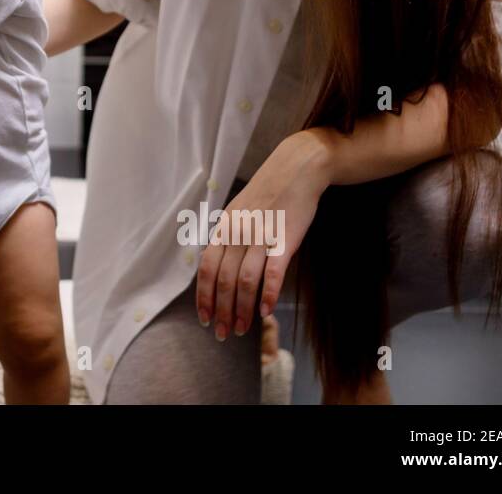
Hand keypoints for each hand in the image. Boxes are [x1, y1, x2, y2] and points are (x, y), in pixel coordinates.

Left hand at [195, 129, 333, 340]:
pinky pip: (272, 271)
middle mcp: (238, 232)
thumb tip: (219, 268)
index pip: (206, 268)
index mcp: (224, 227)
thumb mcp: (239, 212)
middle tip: (222, 333)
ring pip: (244, 280)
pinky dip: (267, 293)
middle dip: (221, 310)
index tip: (204, 318)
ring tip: (241, 328)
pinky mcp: (285, 239)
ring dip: (241, 309)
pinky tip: (264, 312)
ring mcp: (260, 235)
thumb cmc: (268, 193)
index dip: (204, 296)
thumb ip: (229, 238)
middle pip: (223, 279)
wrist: (297, 169)